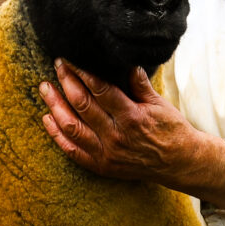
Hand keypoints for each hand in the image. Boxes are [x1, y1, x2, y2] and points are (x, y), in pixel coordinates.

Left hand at [39, 60, 224, 211]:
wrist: (179, 163)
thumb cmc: (171, 130)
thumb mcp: (159, 103)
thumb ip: (139, 84)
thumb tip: (126, 63)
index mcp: (132, 117)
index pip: (100, 90)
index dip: (83, 72)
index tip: (71, 59)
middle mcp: (116, 136)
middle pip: (82, 105)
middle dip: (66, 82)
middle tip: (57, 66)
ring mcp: (106, 153)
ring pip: (71, 127)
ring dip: (55, 106)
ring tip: (45, 89)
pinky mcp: (101, 166)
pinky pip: (72, 151)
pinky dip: (57, 135)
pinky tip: (48, 119)